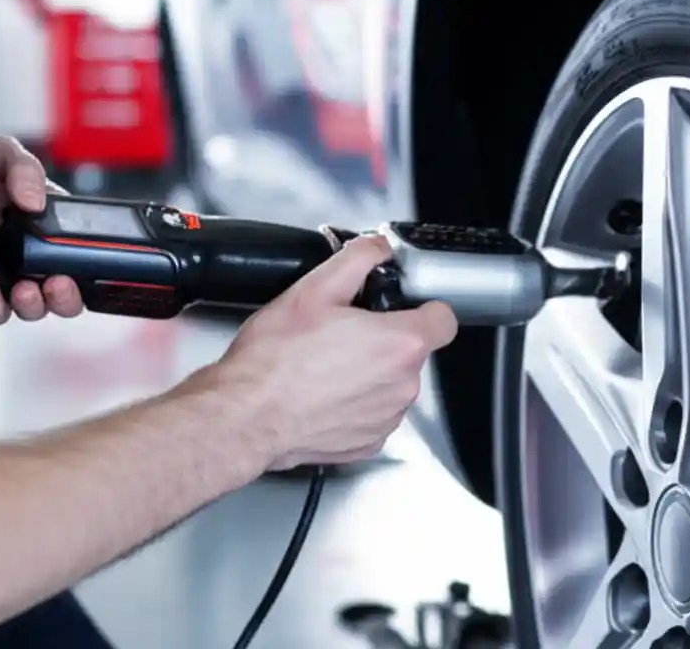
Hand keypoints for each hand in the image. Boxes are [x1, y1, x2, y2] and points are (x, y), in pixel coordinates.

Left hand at [0, 137, 82, 323]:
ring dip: (35, 305)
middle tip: (58, 284)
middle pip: (66, 293)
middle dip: (68, 297)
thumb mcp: (0, 154)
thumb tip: (37, 202)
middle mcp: (34, 255)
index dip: (88, 266)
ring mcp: (7, 275)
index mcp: (50, 227)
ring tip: (23, 289)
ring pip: (35, 308)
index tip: (79, 262)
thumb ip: (24, 170)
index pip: (81, 255)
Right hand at [203, 235, 457, 471]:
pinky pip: (374, 413)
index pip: (444, 319)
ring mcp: (387, 418)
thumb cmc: (274, 361)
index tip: (403, 307)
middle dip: (385, 340)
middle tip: (343, 333)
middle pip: (412, 351)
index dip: (424, 307)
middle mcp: (403, 386)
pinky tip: (324, 393)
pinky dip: (355, 404)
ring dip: (370, 373)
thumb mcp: (314, 288)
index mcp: (400, 344)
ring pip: (392, 384)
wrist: (246, 417)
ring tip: (326, 365)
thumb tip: (377, 247)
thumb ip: (358, 259)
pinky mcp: (369, 442)